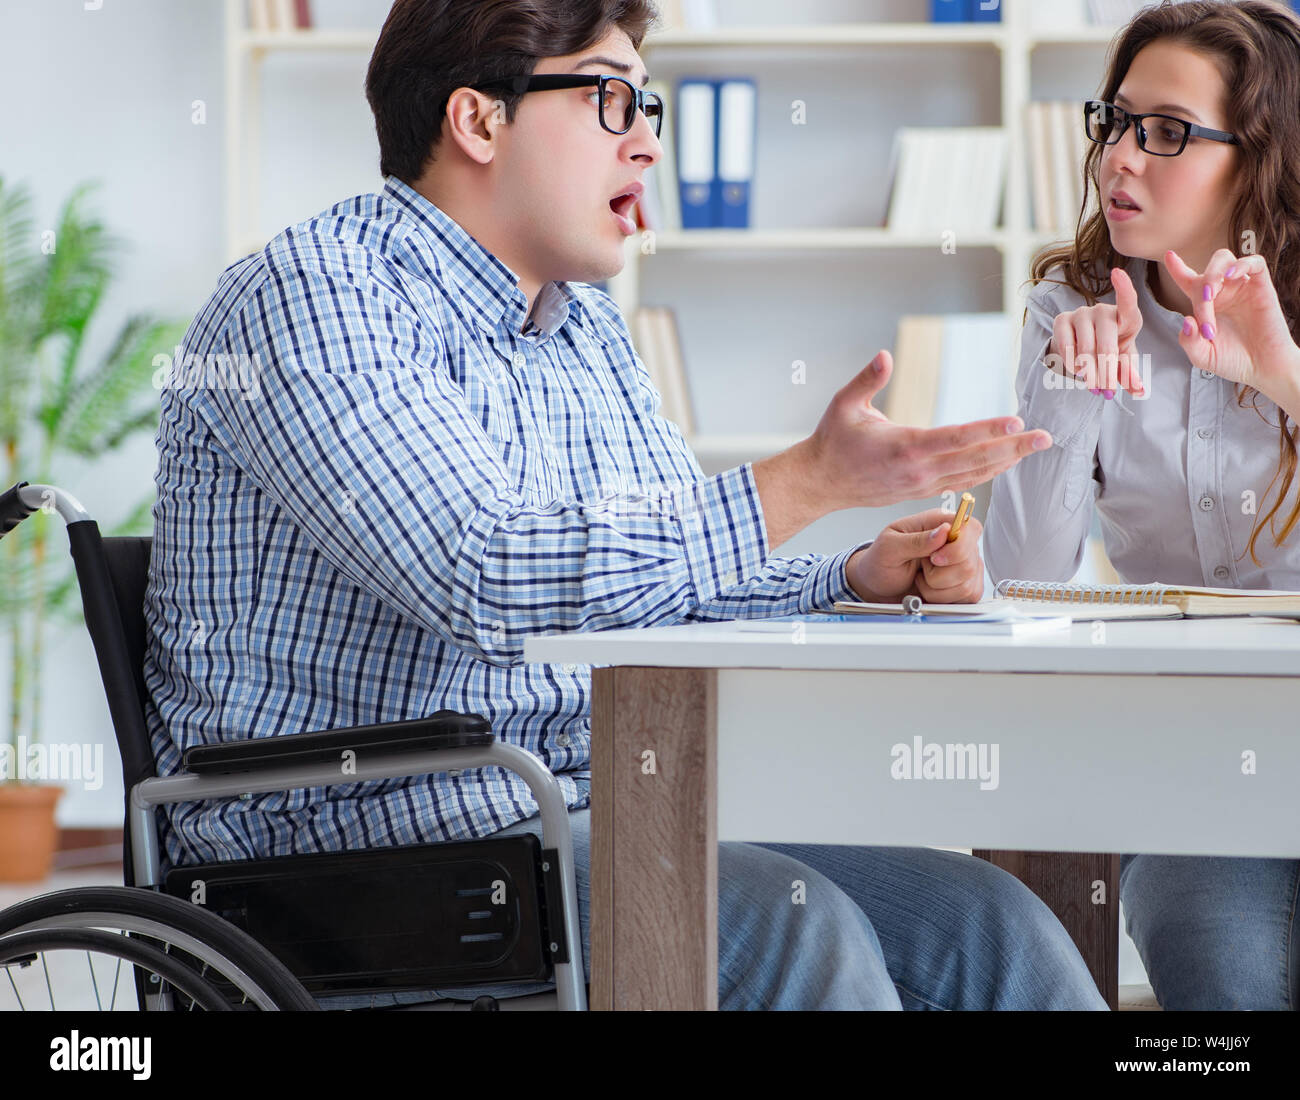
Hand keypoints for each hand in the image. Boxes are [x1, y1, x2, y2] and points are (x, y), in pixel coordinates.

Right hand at [807, 350, 1050, 511]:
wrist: (819, 483)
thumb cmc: (831, 441)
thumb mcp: (843, 404)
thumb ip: (867, 379)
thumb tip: (885, 354)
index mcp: (905, 446)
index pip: (956, 437)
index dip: (988, 429)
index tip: (1016, 421)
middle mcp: (919, 470)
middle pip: (975, 459)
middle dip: (1014, 448)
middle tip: (1046, 438)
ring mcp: (921, 484)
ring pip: (973, 474)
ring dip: (1006, 461)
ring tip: (1032, 449)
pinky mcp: (920, 490)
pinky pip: (961, 482)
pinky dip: (986, 472)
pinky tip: (1003, 462)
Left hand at [845, 508, 984, 603]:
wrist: (877, 586)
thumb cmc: (881, 562)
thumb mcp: (889, 547)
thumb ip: (916, 540)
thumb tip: (943, 531)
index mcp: (939, 523)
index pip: (969, 529)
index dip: (957, 548)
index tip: (934, 559)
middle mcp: (956, 542)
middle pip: (969, 563)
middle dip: (938, 575)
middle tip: (921, 569)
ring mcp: (964, 565)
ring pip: (966, 585)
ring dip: (937, 589)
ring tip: (921, 579)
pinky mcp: (965, 585)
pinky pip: (967, 598)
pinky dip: (942, 599)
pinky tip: (929, 590)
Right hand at [1047, 266, 1145, 398]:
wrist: (1084, 348)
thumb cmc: (1111, 350)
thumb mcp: (1123, 361)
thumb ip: (1131, 374)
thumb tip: (1138, 389)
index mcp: (1126, 317)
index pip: (1127, 300)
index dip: (1123, 287)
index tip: (1117, 274)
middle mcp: (1102, 310)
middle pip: (1106, 343)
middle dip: (1106, 371)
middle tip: (1107, 391)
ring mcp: (1081, 313)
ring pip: (1085, 349)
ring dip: (1089, 373)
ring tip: (1093, 387)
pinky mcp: (1061, 320)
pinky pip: (1066, 346)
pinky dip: (1072, 364)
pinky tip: (1078, 372)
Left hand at [1165, 249, 1299, 399]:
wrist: (1262, 369)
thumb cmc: (1233, 361)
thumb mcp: (1202, 356)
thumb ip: (1188, 341)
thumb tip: (1187, 320)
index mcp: (1206, 306)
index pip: (1189, 280)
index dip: (1177, 267)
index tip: (1169, 256)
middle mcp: (1223, 293)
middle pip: (1206, 270)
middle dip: (1199, 287)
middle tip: (1203, 310)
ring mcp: (1242, 288)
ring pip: (1224, 260)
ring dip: (1212, 275)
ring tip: (1210, 297)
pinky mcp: (1262, 287)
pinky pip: (1254, 262)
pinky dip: (1241, 263)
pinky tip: (1231, 275)